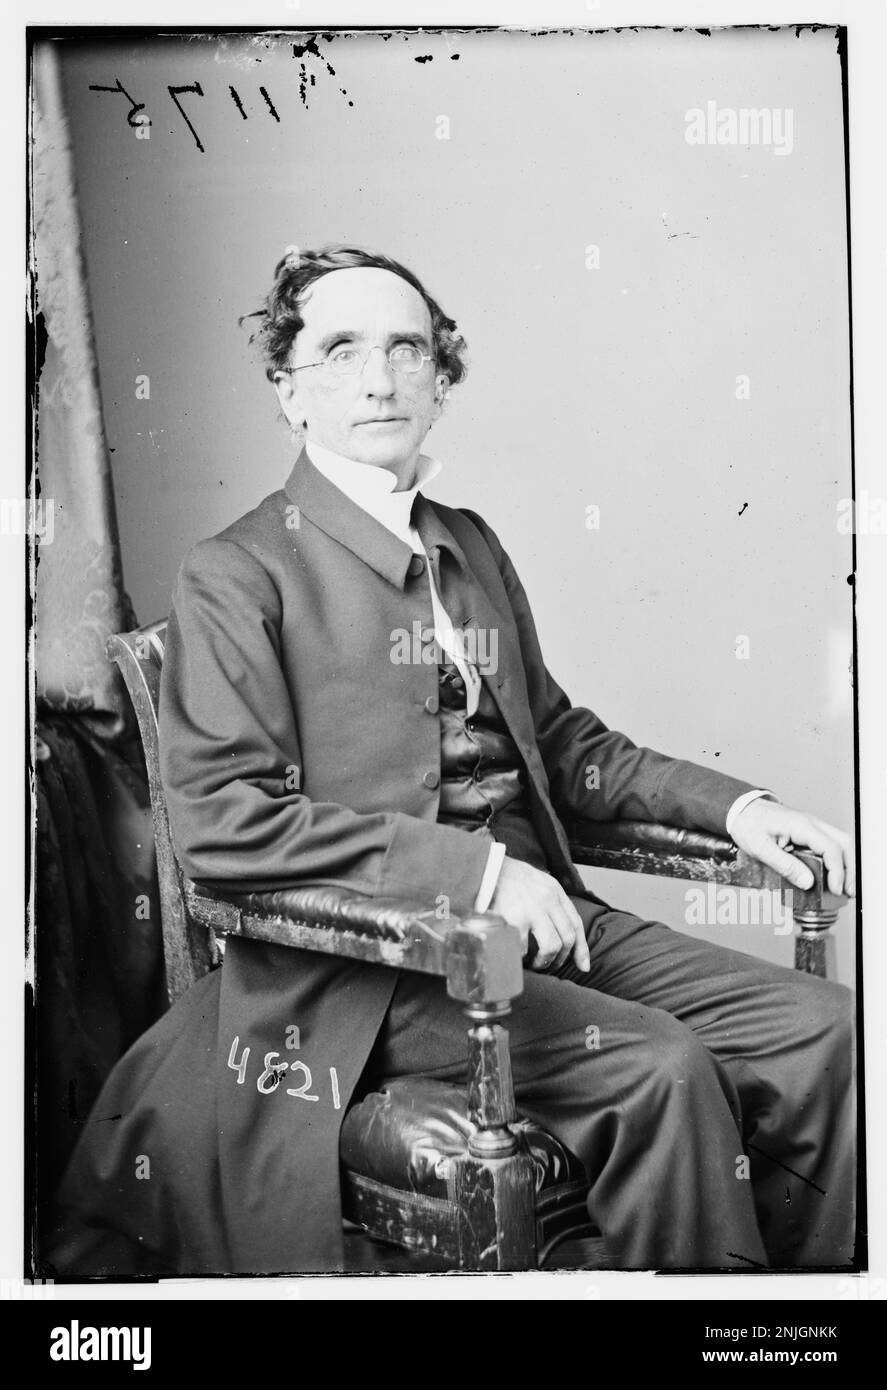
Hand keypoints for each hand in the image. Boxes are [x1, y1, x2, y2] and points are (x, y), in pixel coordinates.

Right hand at [488, 856, 590, 971]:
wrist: (482, 867)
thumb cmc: (506, 878)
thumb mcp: (535, 882)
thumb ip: (549, 903)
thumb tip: (561, 935)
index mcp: (553, 890)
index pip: (575, 923)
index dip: (581, 948)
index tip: (582, 966)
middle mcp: (547, 899)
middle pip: (566, 938)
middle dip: (560, 958)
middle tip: (549, 965)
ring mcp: (532, 909)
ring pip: (550, 946)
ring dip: (544, 962)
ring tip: (533, 964)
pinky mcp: (514, 919)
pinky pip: (524, 948)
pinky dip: (521, 957)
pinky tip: (516, 955)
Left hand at [729, 798, 854, 897]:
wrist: (741, 810)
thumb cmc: (748, 824)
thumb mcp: (761, 849)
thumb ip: (785, 866)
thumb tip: (807, 882)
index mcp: (801, 826)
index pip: (831, 848)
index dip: (837, 871)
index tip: (835, 889)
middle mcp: (812, 823)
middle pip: (844, 843)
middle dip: (850, 868)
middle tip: (847, 891)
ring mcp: (812, 826)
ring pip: (840, 842)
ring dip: (845, 864)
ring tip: (843, 886)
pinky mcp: (809, 832)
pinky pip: (829, 844)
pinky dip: (835, 860)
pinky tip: (831, 874)